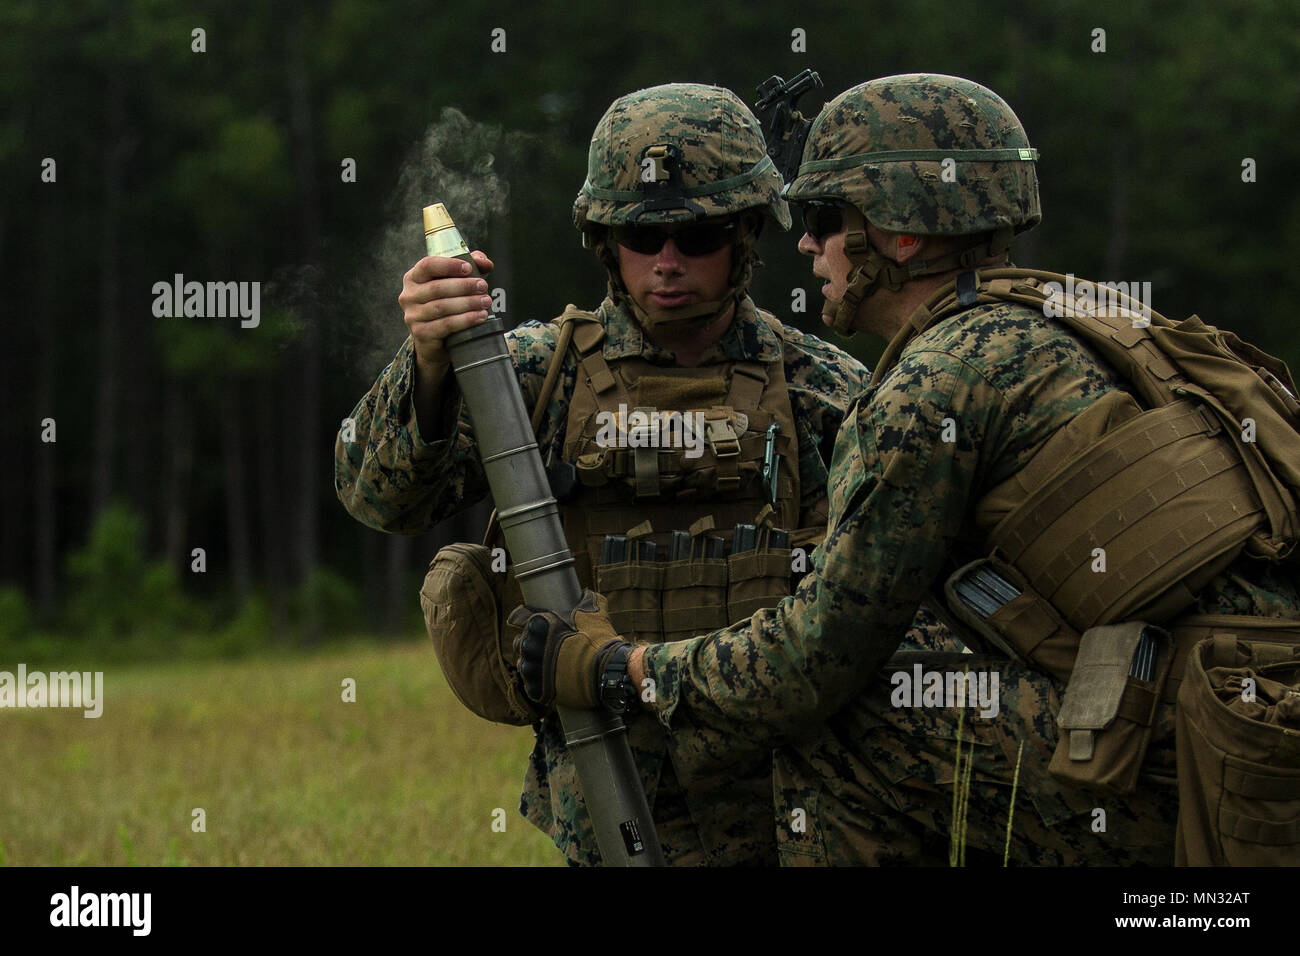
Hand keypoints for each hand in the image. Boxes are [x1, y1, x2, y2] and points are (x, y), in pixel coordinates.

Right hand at [399, 251, 494, 368]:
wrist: (437, 341)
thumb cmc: (447, 304)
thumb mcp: (456, 282)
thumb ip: (470, 266)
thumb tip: (485, 262)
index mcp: (414, 277)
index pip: (427, 265)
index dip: (448, 265)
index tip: (469, 268)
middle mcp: (408, 295)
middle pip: (437, 288)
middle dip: (464, 286)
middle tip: (484, 286)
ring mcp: (412, 316)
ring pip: (442, 307)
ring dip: (468, 303)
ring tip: (486, 302)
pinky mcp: (421, 333)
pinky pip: (445, 325)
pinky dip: (465, 320)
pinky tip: (479, 317)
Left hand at [509, 590, 628, 710]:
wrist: (608, 671)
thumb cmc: (600, 640)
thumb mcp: (595, 611)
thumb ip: (586, 599)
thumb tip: (586, 593)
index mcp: (539, 624)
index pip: (519, 618)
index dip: (523, 619)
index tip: (528, 624)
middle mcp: (531, 646)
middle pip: (520, 643)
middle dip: (528, 643)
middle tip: (541, 646)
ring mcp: (533, 669)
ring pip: (524, 665)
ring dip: (531, 663)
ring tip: (544, 664)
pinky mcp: (538, 689)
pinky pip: (531, 685)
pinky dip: (537, 683)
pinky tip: (547, 680)